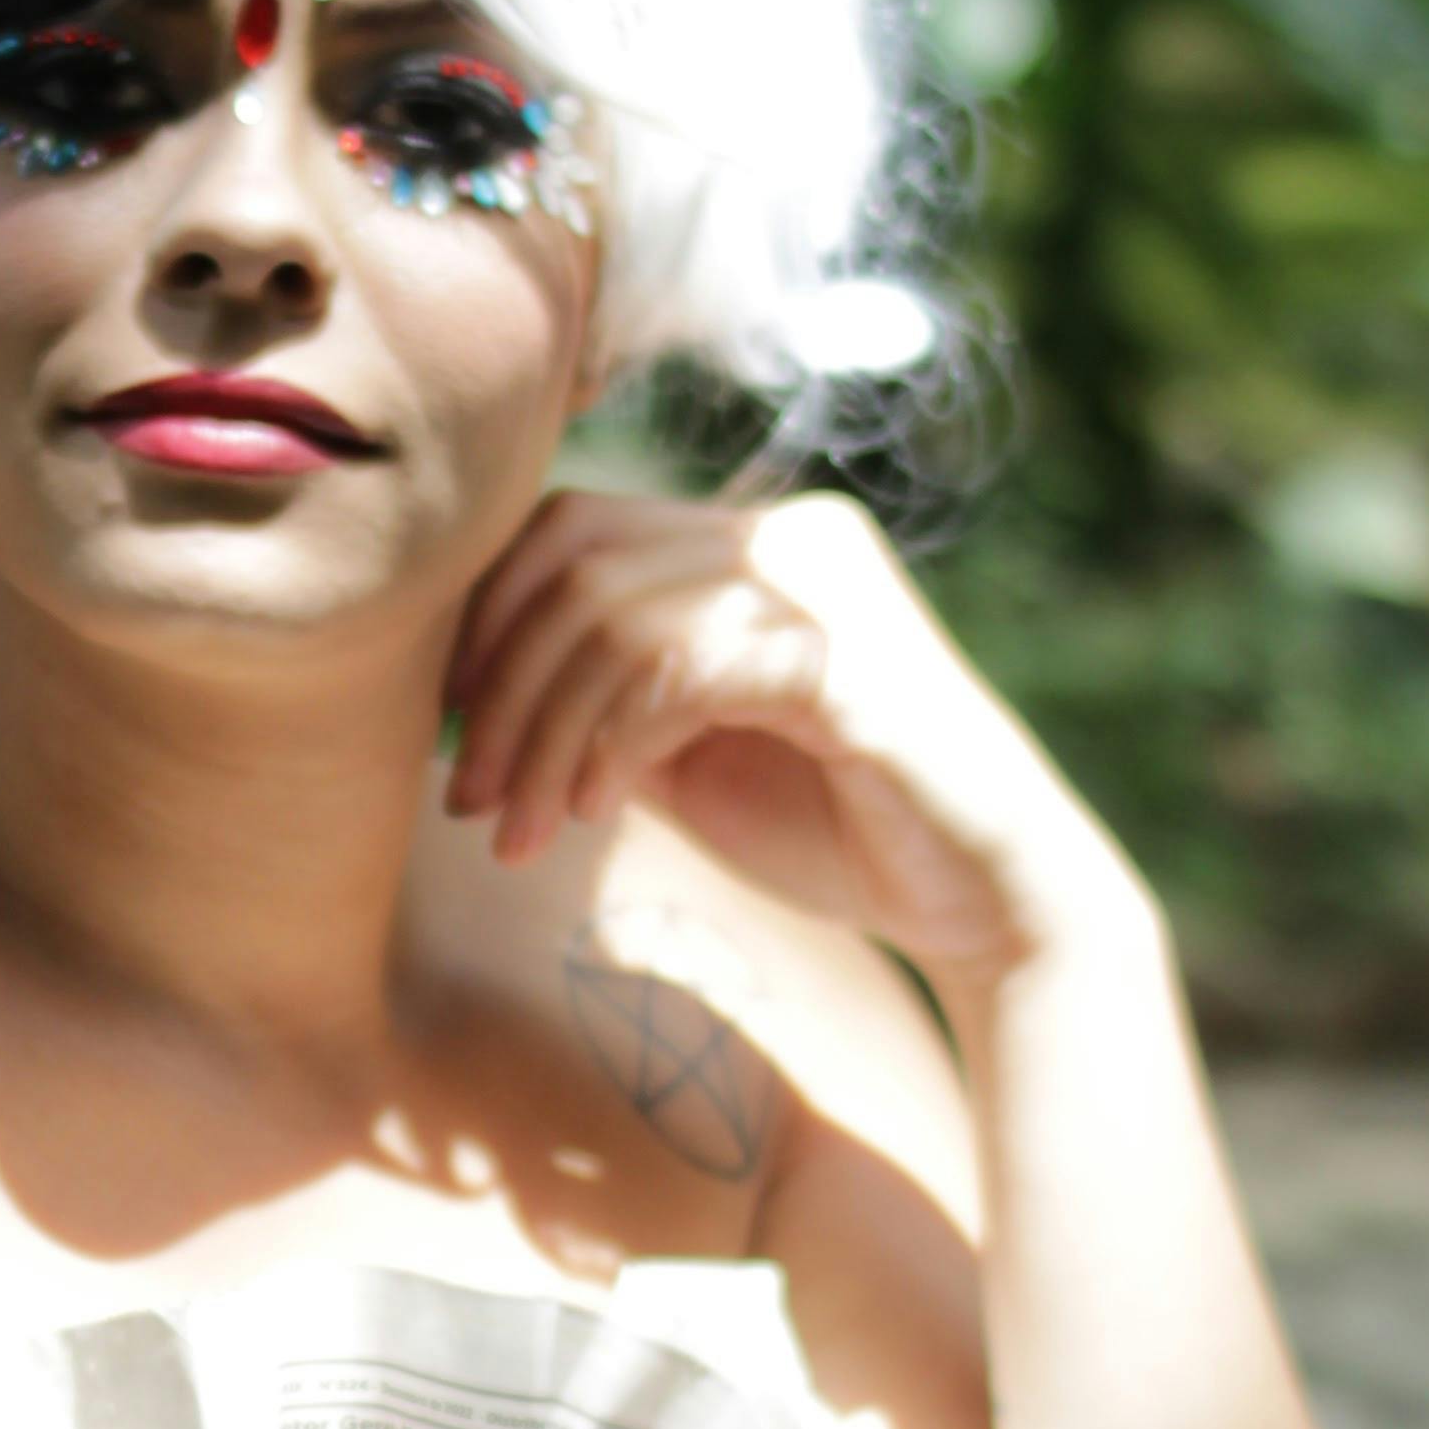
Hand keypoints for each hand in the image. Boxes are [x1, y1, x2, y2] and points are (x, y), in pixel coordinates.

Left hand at [445, 486, 1136, 980]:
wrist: (983, 901)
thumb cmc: (835, 827)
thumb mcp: (682, 753)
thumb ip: (602, 698)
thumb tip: (469, 688)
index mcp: (751, 541)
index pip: (572, 527)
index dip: (487, 619)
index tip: (445, 725)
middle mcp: (789, 535)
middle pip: (578, 561)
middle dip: (498, 688)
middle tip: (470, 799)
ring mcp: (824, 586)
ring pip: (614, 615)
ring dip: (543, 734)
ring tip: (523, 833)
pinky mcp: (846, 658)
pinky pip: (687, 668)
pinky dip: (616, 739)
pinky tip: (597, 812)